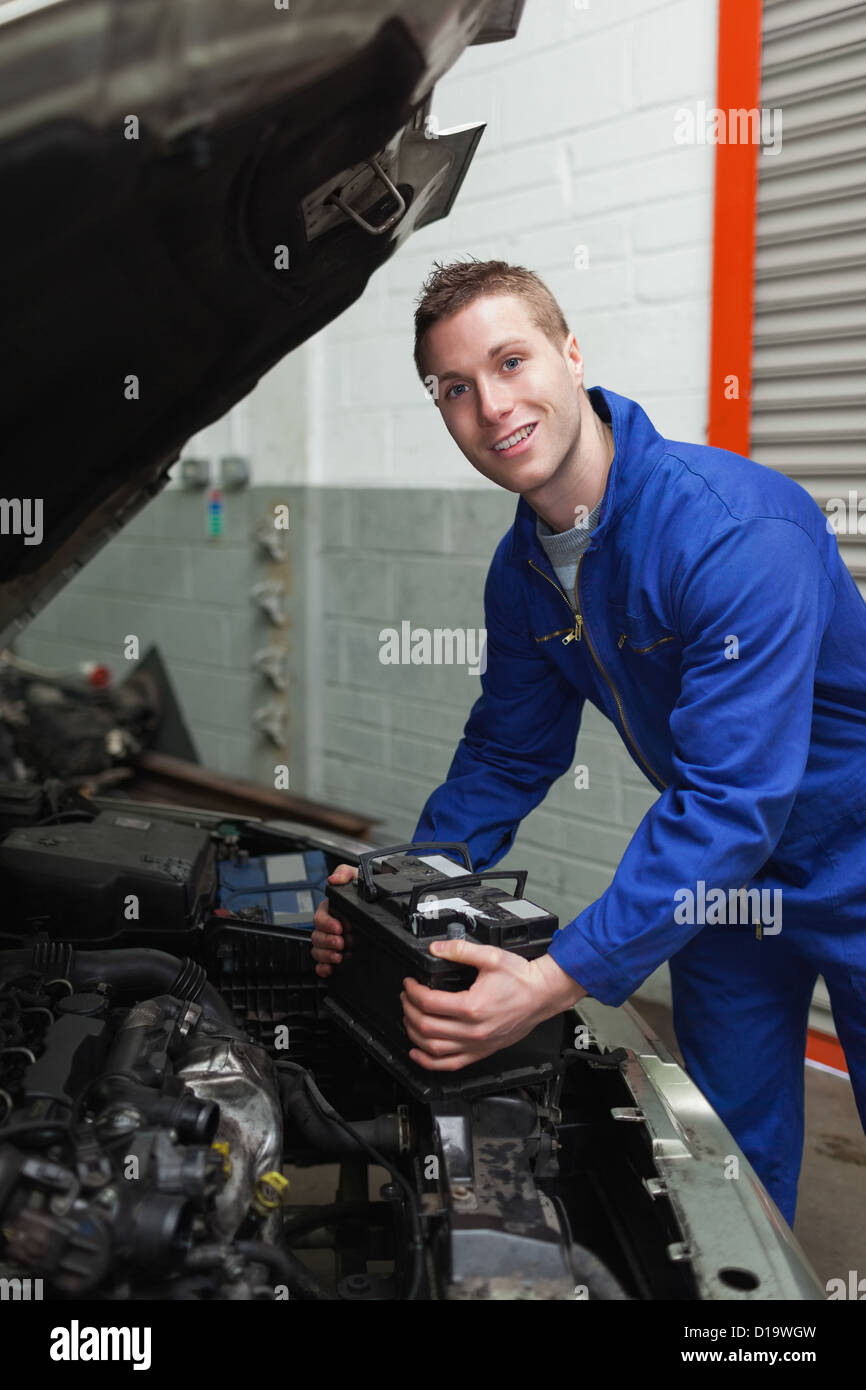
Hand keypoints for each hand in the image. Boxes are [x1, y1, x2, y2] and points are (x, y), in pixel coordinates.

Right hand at [311, 864, 357, 977]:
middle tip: (342, 942)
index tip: (339, 927)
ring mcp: (331, 942)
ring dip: (326, 955)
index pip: (320, 918)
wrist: (380, 907)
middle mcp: (329, 927)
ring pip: (318, 950)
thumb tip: (333, 879)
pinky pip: (321, 964)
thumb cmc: (365, 894)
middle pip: (317, 936)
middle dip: (328, 941)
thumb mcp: (357, 878)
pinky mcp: (335, 956)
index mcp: (330, 910)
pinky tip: (330, 969)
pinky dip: (323, 968)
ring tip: (339, 956)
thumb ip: (345, 873)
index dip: (327, 924)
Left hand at [401, 938, 586, 1070]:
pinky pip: (450, 1064)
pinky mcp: (481, 1052)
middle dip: (410, 1010)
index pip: (430, 1003)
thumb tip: (436, 948)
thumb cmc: (521, 979)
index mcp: (472, 1006)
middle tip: (407, 997)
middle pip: (427, 1026)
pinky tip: (418, 1053)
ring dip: (414, 1034)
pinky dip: (430, 1062)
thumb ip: (460, 950)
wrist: (542, 995)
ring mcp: (477, 1044)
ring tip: (409, 1018)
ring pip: (434, 1048)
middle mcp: (473, 1030)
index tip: (409, 984)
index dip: (413, 992)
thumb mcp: (490, 956)